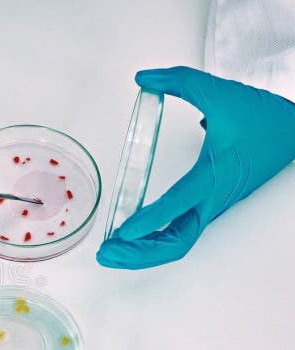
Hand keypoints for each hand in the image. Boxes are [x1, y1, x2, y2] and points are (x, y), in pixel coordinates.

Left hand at [97, 66, 294, 268]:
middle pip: (178, 241)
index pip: (178, 202)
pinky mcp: (210, 207)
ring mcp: (212, 206)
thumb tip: (142, 78)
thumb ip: (178, 81)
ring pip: (179, 242)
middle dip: (140, 253)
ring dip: (144, 252)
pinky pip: (182, 234)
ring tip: (111, 252)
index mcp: (214, 173)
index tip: (124, 231)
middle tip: (106, 253)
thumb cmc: (261, 115)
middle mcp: (213, 198)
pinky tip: (129, 242)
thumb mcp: (220, 91)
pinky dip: (154, 242)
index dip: (151, 219)